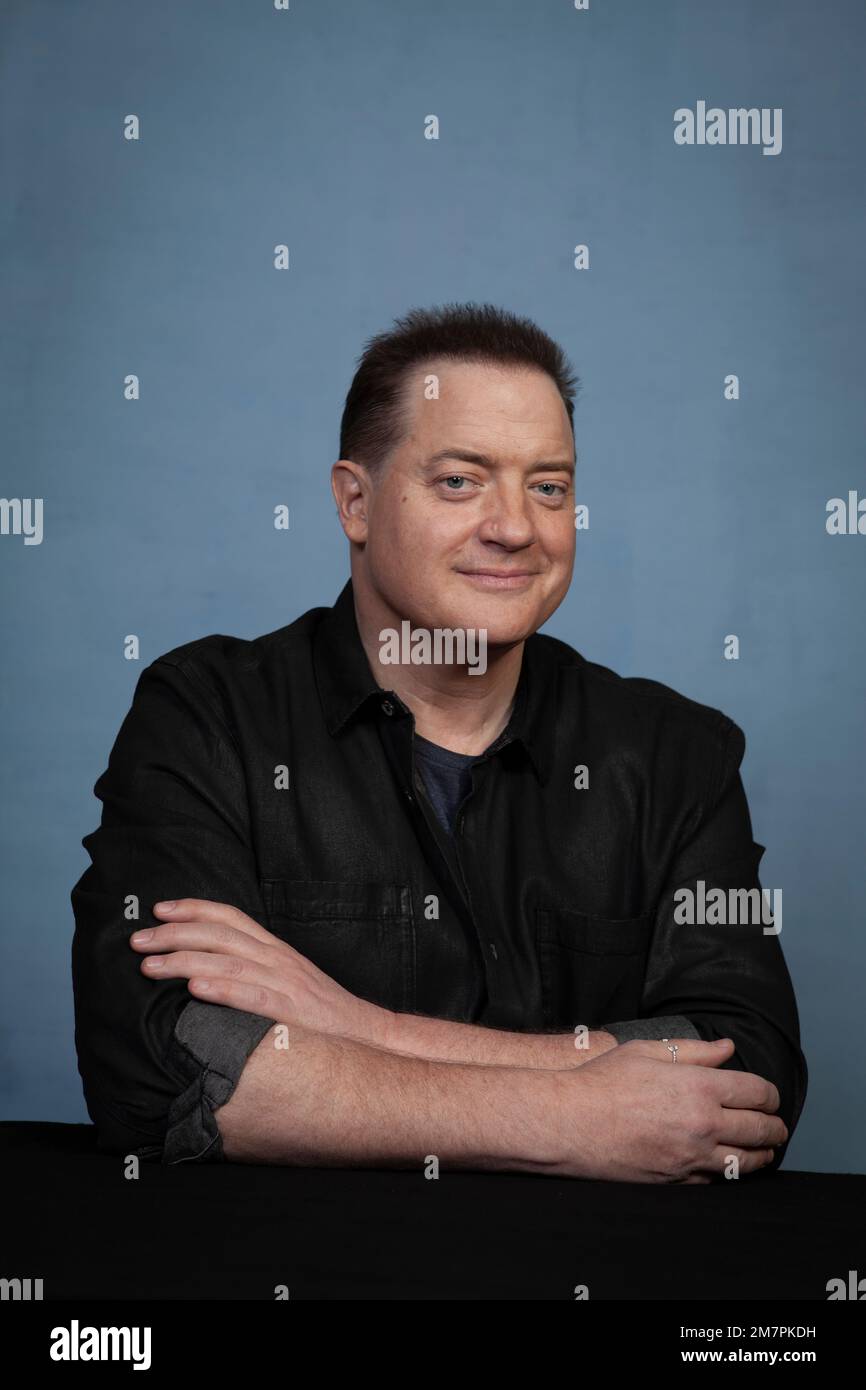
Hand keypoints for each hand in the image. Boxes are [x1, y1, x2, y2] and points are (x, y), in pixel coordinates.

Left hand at [130, 898, 391, 1046]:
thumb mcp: (288, 981)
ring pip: (227, 962)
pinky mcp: (291, 1012)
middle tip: (138, 939)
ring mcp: (285, 984)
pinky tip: (193, 990)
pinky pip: (251, 997)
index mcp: (275, 949)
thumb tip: (209, 969)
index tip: (160, 909)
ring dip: (183, 961)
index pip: (230, 917)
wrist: (368, 1036)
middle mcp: (277, 959)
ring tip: (149, 966)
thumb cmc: (322, 1015)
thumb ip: (255, 970)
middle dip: (173, 934)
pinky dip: (221, 989)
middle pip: (219, 935)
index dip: (193, 908)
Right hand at [549, 1037, 788, 1182]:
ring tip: (765, 1149)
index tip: (770, 1096)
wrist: (569, 1123)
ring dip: (761, 1154)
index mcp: (699, 1087)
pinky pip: (715, 1180)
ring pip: (745, 1162)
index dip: (770, 1094)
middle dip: (774, 1126)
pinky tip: (727, 1164)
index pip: (757, 1093)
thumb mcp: (647, 1051)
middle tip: (776, 1125)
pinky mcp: (676, 1182)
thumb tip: (727, 1049)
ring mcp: (691, 1158)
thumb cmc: (602, 1081)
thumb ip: (693, 1051)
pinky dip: (727, 1172)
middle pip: (760, 1129)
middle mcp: (703, 1125)